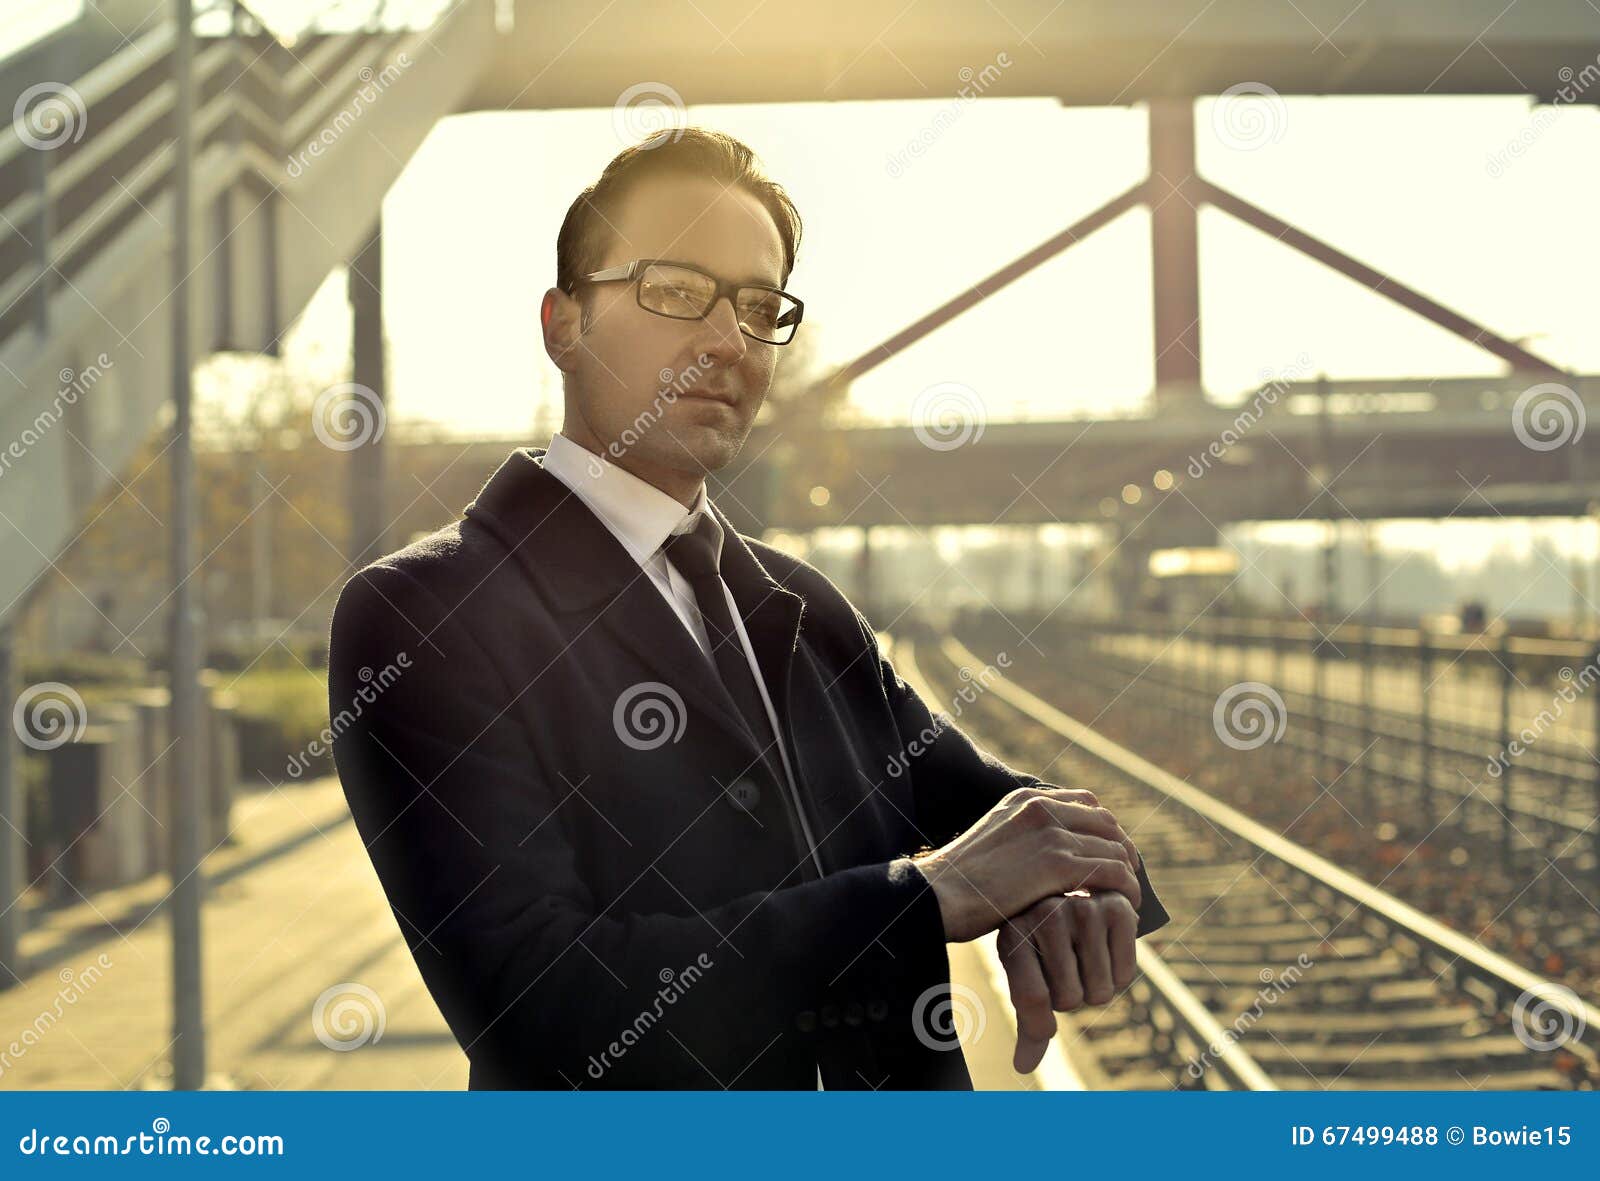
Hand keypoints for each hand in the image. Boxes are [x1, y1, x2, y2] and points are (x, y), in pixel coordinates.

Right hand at [911, 785, 1141, 942]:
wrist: (936, 894)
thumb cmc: (958, 882)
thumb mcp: (993, 843)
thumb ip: (1024, 841)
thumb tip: (1053, 862)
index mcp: (1025, 800)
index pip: (1086, 803)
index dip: (1106, 829)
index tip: (1110, 853)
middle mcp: (1042, 809)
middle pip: (1107, 824)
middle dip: (1123, 850)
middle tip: (1126, 879)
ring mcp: (1052, 834)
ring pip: (1115, 849)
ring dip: (1128, 876)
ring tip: (1128, 899)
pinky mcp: (1059, 865)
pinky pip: (1113, 873)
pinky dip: (1127, 890)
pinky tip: (1126, 908)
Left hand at [996, 890, 1139, 1072]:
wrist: (1077, 903)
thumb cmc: (1044, 952)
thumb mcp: (1028, 979)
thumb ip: (1029, 1021)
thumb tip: (1024, 1067)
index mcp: (1014, 933)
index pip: (1031, 999)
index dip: (1041, 1026)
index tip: (1045, 1025)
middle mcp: (1045, 914)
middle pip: (1070, 999)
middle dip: (1073, 997)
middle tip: (1068, 971)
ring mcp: (1082, 908)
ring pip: (1100, 991)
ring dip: (1097, 987)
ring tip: (1086, 958)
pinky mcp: (1118, 908)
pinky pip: (1126, 975)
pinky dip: (1121, 974)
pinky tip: (1108, 949)